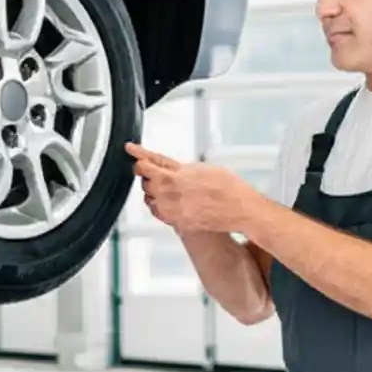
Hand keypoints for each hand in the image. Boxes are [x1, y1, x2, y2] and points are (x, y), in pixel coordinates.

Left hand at [125, 142, 258, 232]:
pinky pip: (159, 212)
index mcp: (175, 178)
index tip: (130, 149)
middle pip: (146, 182)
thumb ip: (178, 168)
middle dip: (149, 174)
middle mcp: (171, 196)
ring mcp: (173, 211)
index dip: (138, 155)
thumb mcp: (201, 168)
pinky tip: (167, 200)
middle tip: (157, 170)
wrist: (240, 208)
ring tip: (167, 185)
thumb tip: (164, 166)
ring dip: (153, 190)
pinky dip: (158, 204)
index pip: (148, 165)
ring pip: (150, 198)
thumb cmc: (227, 186)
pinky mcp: (178, 222)